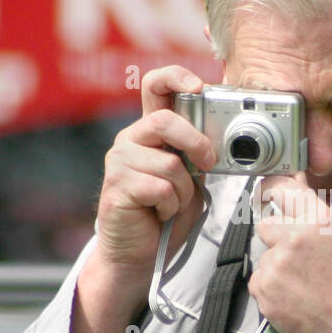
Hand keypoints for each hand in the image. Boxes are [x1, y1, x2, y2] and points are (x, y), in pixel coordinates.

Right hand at [94, 65, 216, 276]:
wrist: (138, 255)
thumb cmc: (163, 216)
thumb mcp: (188, 180)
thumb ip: (195, 158)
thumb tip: (215, 144)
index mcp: (149, 133)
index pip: (155, 87)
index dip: (176, 78)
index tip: (199, 86)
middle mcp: (130, 141)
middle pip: (165, 122)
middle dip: (195, 144)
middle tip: (205, 164)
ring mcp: (120, 162)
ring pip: (170, 164)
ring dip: (183, 191)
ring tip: (171, 204)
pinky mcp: (117, 187)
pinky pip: (160, 189)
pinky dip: (170, 206)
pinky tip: (159, 214)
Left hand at [250, 177, 331, 332]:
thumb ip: (319, 216)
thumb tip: (298, 190)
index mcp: (317, 222)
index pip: (283, 189)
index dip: (271, 189)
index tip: (266, 192)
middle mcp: (293, 239)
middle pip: (266, 226)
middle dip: (277, 239)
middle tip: (297, 259)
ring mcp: (276, 266)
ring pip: (264, 258)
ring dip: (277, 268)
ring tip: (302, 286)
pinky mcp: (264, 291)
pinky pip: (259, 282)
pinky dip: (271, 290)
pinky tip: (294, 299)